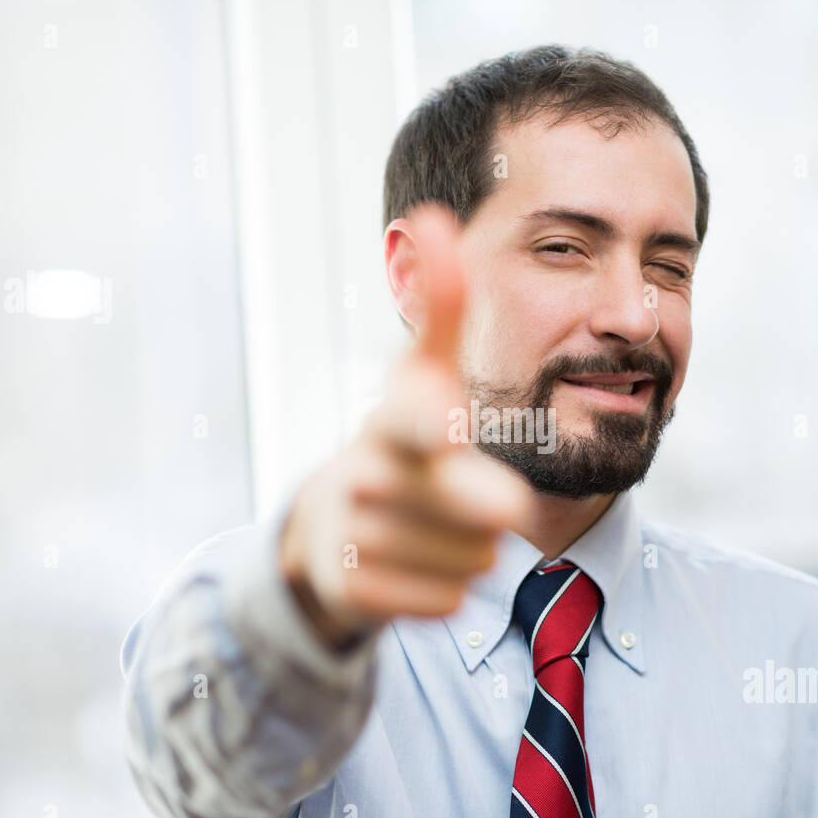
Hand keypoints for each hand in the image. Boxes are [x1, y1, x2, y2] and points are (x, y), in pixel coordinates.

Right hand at [279, 203, 530, 647]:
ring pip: (473, 561)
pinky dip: (446, 591)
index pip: (418, 421)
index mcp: (396, 420)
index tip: (448, 423)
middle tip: (459, 497)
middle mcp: (367, 473)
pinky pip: (446, 602)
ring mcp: (354, 535)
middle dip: (488, 513)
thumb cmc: (401, 444)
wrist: (329, 526)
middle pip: (484, 514)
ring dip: (469, 550)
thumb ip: (443, 308)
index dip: (433, 424)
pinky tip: (417, 564)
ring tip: (431, 527)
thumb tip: (435, 215)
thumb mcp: (424, 377)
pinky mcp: (351, 592)